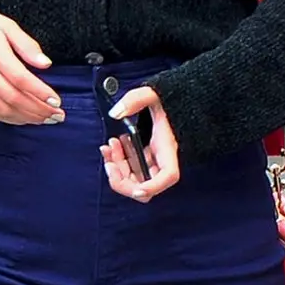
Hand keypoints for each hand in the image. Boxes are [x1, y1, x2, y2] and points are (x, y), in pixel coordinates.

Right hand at [0, 5, 60, 125]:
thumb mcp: (5, 23)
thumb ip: (26, 44)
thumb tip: (46, 64)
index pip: (19, 78)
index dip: (39, 92)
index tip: (56, 99)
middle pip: (13, 97)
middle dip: (38, 110)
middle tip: (58, 115)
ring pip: (2, 109)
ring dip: (27, 118)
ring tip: (46, 119)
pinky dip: (11, 118)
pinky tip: (26, 118)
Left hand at [102, 87, 180, 201]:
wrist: (176, 100)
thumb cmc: (168, 99)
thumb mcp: (152, 94)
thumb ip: (134, 100)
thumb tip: (115, 113)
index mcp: (168, 146)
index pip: (168, 175)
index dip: (153, 187)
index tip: (135, 190)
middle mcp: (162, 158)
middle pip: (145, 186)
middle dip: (122, 178)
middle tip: (109, 161)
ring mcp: (154, 160)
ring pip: (134, 179)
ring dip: (117, 168)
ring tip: (109, 147)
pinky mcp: (146, 157)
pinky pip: (131, 169)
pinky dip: (119, 162)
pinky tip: (112, 146)